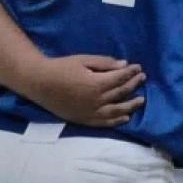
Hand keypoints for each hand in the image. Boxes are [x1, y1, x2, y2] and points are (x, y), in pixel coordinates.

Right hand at [27, 55, 144, 127]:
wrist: (40, 83)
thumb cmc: (61, 67)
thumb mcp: (83, 60)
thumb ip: (105, 63)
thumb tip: (124, 64)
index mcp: (96, 84)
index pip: (120, 78)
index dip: (131, 72)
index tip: (138, 67)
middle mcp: (96, 100)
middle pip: (121, 93)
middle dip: (133, 85)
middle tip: (142, 79)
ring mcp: (91, 112)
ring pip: (117, 111)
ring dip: (131, 106)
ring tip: (141, 101)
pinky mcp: (84, 119)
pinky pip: (104, 122)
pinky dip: (117, 121)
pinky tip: (125, 118)